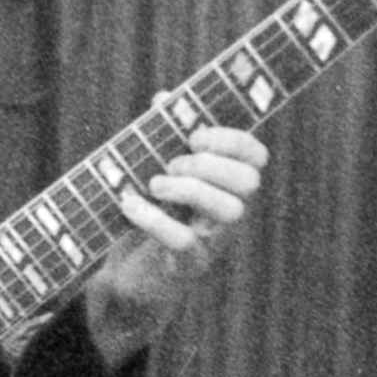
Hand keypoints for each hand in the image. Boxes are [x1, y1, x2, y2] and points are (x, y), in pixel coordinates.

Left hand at [84, 123, 267, 363]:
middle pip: (249, 181)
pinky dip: (154, 218)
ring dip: (189, 189)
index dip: (231, 139)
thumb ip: (161, 136)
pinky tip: (129, 206)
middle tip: (171, 165)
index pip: (255, 155)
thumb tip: (164, 98)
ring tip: (153, 184)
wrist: (122, 279)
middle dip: (209, 164)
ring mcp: (213, 243)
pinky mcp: (187, 268)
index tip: (193, 135)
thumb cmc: (143, 218)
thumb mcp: (151, 171)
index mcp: (224, 184)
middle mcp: (228, 214)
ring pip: (231, 211)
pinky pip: (185, 241)